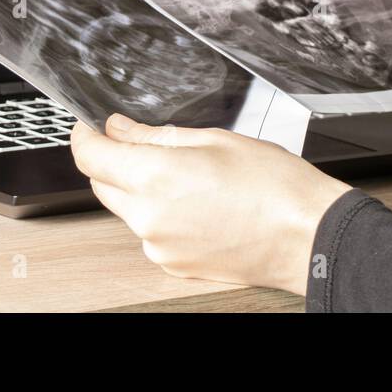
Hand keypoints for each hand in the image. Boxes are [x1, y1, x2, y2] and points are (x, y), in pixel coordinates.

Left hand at [70, 115, 349, 294]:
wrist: (307, 235)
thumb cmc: (274, 186)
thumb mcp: (213, 139)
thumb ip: (155, 135)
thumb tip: (119, 128)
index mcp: (155, 177)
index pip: (90, 156)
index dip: (84, 135)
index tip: (88, 126)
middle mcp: (148, 217)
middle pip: (102, 184)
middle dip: (113, 160)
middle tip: (142, 142)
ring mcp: (158, 246)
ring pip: (126, 208)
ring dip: (139, 188)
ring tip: (188, 176)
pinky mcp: (172, 265)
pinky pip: (150, 232)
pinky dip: (160, 214)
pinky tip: (197, 203)